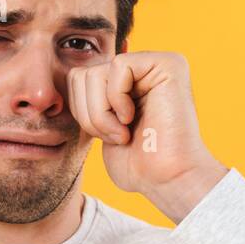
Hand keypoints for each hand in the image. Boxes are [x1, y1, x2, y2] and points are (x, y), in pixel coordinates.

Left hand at [67, 50, 227, 222]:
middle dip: (90, 114)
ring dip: (101, 113)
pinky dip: (117, 99)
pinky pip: (118, 66)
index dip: (81, 113)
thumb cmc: (137, 165)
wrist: (167, 180)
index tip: (107, 136)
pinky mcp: (168, 63)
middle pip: (82, 74)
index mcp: (127, 82)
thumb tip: (76, 72)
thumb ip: (90, 99)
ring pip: (95, 72)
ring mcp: (157, 63)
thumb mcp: (101, 128)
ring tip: (123, 133)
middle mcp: (143, 68)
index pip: (77, 80)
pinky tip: (132, 119)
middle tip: (116, 136)